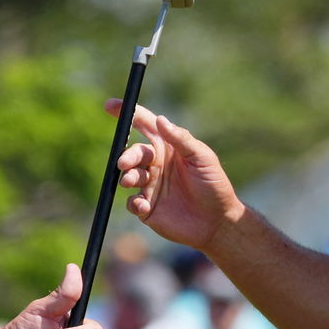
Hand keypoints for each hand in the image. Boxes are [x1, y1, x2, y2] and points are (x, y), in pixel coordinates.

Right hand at [108, 100, 240, 251]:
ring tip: (130, 181)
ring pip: (128, 176)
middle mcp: (155, 164)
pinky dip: (134, 203)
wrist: (217, 222)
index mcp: (167, 147)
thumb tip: (160, 119)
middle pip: (133, 153)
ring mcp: (150, 185)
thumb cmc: (214, 185)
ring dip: (127, 177)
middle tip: (124, 163)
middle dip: (126, 156)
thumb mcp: (202, 157)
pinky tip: (144, 206)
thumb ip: (181, 139)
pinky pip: (132, 202)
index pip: (144, 125)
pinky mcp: (147, 207)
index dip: (127, 114)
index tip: (111, 106)